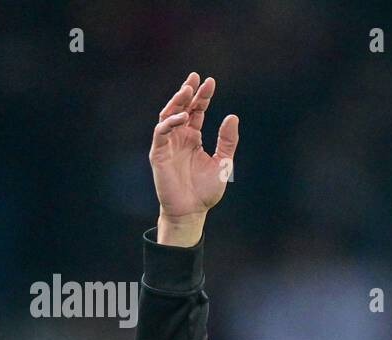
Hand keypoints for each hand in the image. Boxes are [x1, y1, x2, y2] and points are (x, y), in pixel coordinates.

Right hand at [149, 71, 238, 245]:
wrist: (192, 211)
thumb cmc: (205, 190)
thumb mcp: (223, 162)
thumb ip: (227, 141)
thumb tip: (233, 116)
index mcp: (194, 138)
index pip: (197, 111)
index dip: (203, 96)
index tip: (211, 82)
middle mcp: (180, 137)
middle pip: (182, 108)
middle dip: (188, 91)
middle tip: (195, 77)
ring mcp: (168, 143)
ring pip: (168, 115)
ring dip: (176, 102)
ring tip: (187, 89)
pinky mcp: (158, 153)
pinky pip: (161, 132)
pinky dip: (170, 122)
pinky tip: (182, 116)